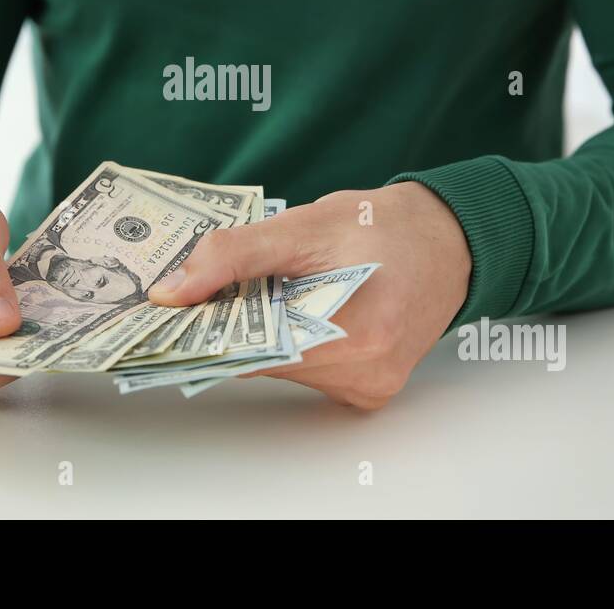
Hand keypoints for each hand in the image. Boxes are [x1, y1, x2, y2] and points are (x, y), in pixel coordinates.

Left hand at [148, 182, 470, 408]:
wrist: (451, 241)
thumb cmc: (385, 227)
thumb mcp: (305, 225)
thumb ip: (234, 255)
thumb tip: (172, 292)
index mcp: (352, 333)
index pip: (247, 349)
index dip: (201, 329)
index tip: (162, 315)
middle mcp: (362, 374)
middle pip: (261, 361)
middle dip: (228, 325)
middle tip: (194, 293)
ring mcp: (367, 387)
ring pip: (280, 366)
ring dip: (259, 330)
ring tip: (256, 288)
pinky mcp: (367, 389)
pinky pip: (305, 369)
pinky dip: (287, 339)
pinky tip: (292, 305)